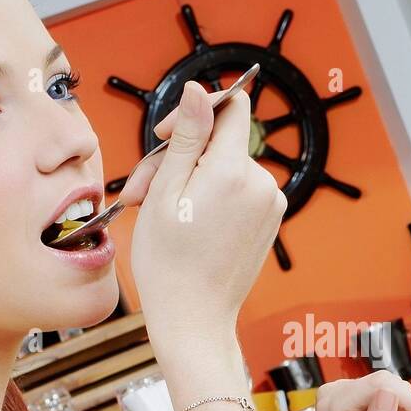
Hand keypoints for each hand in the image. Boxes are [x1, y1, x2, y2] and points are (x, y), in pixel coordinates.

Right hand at [125, 81, 285, 347]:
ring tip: (158, 213)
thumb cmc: (170, 265)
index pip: (231, 106)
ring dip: (189, 180)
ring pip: (225, 167)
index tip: (164, 133)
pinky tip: (185, 223)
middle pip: (219, 142)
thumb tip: (198, 91)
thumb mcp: (164, 192)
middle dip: (178, 157)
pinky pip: (237, 191)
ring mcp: (270, 204)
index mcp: (234, 172)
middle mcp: (262, 184)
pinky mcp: (269, 220)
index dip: (195, 109)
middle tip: (140, 190)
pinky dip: (209, 197)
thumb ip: (185, 137)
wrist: (194, 320)